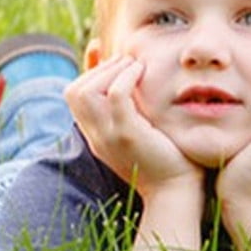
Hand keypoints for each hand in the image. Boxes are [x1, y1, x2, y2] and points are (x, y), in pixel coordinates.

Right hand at [66, 55, 200, 195]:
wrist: (177, 192)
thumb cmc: (168, 157)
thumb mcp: (143, 126)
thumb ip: (134, 105)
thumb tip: (135, 81)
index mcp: (97, 134)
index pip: (73, 95)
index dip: (90, 71)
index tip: (114, 58)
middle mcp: (96, 135)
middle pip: (74, 91)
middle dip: (100, 68)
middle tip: (128, 61)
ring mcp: (109, 136)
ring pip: (86, 91)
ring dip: (110, 70)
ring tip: (135, 65)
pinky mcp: (128, 135)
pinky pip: (116, 97)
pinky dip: (126, 77)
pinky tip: (142, 71)